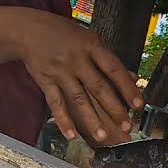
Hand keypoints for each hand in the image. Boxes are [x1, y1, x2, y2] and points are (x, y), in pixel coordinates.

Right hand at [18, 11, 142, 145]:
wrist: (29, 31)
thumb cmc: (63, 34)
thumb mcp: (89, 39)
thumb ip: (107, 59)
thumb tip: (131, 77)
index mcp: (92, 46)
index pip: (114, 70)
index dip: (128, 88)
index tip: (138, 105)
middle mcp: (77, 60)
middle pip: (99, 87)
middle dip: (114, 109)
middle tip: (126, 127)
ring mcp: (60, 72)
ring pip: (78, 99)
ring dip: (91, 119)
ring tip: (102, 137)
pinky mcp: (45, 81)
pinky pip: (56, 104)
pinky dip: (63, 120)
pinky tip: (71, 135)